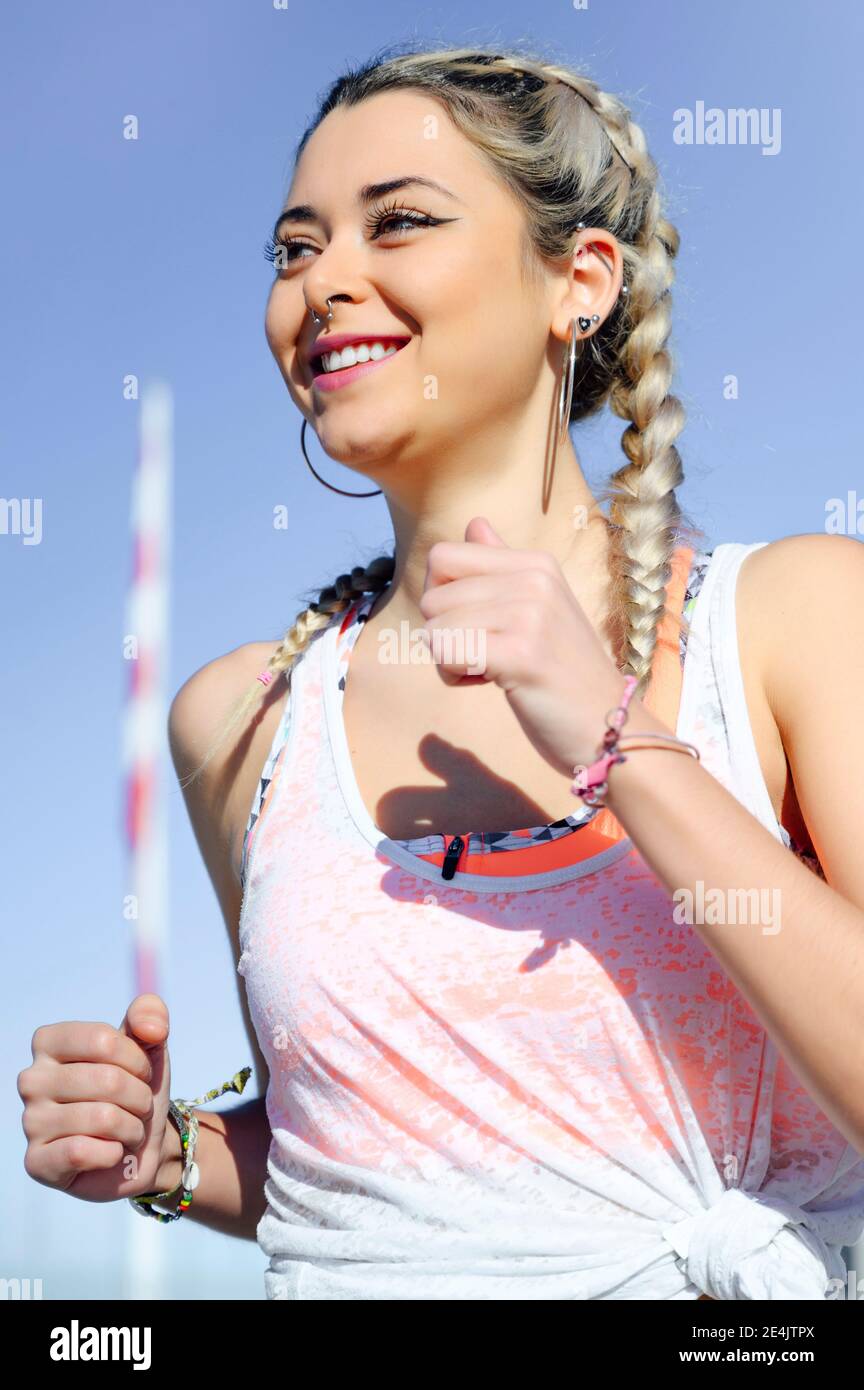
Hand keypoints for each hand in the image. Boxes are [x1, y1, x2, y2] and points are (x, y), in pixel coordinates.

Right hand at [18, 993, 172, 1202]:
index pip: (102, 1040)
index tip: (140, 1072)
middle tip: (138, 1107)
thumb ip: (149, 1015)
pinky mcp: (36, 1162)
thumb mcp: (149, 1045)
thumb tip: (151, 1027)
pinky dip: (112, 1153)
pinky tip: (110, 1152)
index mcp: (49, 1042)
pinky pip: (82, 1152)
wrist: (139, 1146)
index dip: (136, 1059)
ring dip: (132, 1127)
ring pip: (102, 1117)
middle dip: (140, 1097)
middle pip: (108, 1080)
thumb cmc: (135, 1088)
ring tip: (127, 1130)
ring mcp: (30, 1121)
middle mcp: (32, 1079)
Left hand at [419, 516, 633, 778]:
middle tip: (486, 656)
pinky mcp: (522, 653)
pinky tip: (489, 683)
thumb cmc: (563, 673)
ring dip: (450, 660)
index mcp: (535, 563)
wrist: (608, 726)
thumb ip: (500, 565)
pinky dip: (455, 675)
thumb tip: (473, 523)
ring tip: (493, 671)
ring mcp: (530, 614)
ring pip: (434, 626)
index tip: (476, 625)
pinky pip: (445, 652)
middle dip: (444, 634)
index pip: (443, 556)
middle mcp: (534, 578)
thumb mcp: (537, 607)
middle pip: (432, 596)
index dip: (442, 597)